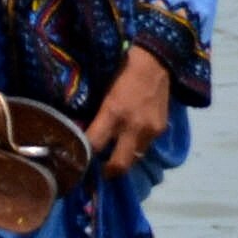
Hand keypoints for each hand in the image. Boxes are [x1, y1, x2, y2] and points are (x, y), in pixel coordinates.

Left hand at [88, 46, 174, 177]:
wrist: (155, 64)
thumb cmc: (122, 74)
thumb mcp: (103, 94)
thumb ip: (96, 117)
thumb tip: (81, 134)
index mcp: (113, 113)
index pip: (94, 144)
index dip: (84, 156)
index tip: (77, 163)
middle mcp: (133, 126)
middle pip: (119, 164)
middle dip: (107, 173)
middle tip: (98, 174)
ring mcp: (150, 130)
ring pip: (134, 158)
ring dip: (123, 160)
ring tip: (112, 157)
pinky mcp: (161, 130)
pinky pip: (145, 147)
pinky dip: (135, 148)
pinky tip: (128, 141)